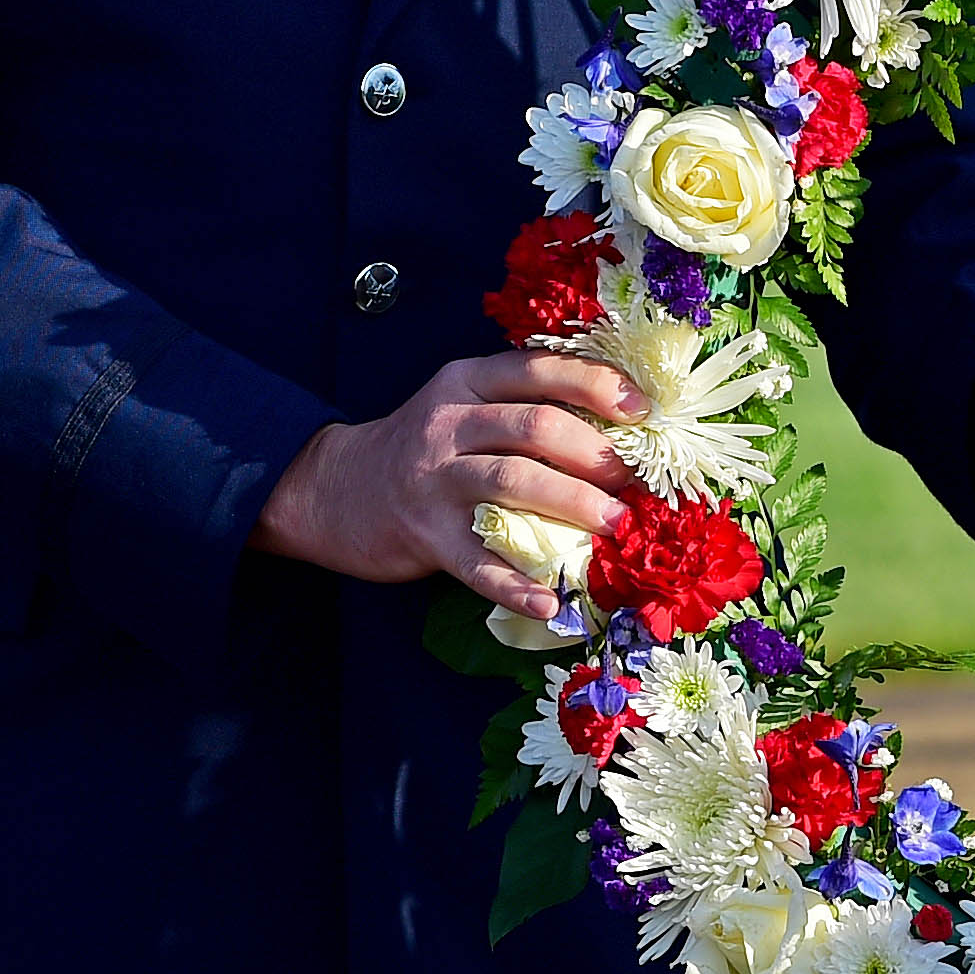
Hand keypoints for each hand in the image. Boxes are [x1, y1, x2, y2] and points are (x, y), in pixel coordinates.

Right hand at [251, 347, 648, 620]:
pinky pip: (478, 563)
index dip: (598, 385)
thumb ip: (522, 403)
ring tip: (616, 525)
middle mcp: (450, 425)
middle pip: (536, 427)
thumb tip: (618, 422)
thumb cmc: (425, 447)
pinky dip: (519, 584)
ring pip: (513, 483)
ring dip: (573, 505)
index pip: (540, 370)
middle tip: (635, 480)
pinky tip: (555, 602)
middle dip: (596, 453)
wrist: (331, 489)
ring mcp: (434, 481)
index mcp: (467, 383)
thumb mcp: (463, 403)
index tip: (643, 410)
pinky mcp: (424, 536)